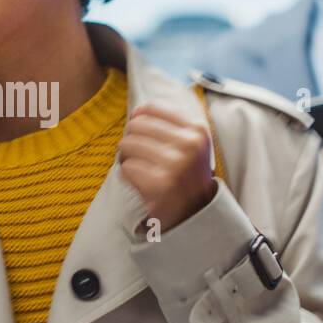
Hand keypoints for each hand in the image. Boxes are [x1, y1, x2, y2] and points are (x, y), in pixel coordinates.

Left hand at [118, 103, 218, 232]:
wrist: (197, 214)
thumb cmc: (188, 175)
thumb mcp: (192, 144)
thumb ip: (169, 124)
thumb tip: (136, 112)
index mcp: (197, 130)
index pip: (154, 108)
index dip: (140, 118)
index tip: (141, 132)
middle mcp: (188, 145)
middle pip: (136, 125)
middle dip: (131, 139)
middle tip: (137, 155)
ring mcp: (174, 165)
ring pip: (127, 145)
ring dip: (126, 157)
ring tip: (138, 168)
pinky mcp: (158, 184)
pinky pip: (126, 168)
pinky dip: (127, 176)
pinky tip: (140, 182)